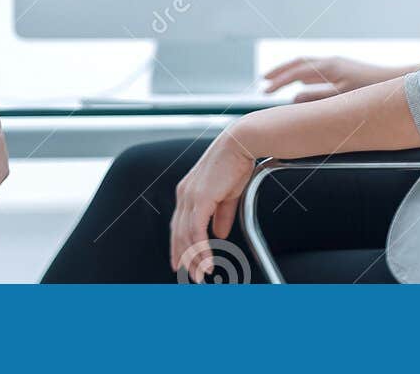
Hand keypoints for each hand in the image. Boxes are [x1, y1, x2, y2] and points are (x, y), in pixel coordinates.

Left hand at [169, 127, 256, 281]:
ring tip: (202, 274)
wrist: (241, 143)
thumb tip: (219, 233)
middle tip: (192, 276)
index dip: (178, 246)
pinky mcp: (200, 198)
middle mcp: (184, 195)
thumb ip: (221, 215)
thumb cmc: (235, 164)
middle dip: (184, 258)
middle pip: (178, 234)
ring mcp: (189, 196)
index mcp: (187, 192)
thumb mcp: (227, 194)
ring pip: (186, 236)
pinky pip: (196, 231)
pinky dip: (201, 249)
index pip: (178, 225)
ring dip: (195, 258)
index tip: (181, 263)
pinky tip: (207, 261)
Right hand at [262, 55, 389, 101]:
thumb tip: (294, 100)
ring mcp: (337, 66)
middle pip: (297, 64)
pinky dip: (303, 79)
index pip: (295, 70)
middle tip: (263, 82)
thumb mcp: (342, 99)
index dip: (278, 80)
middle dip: (279, 73)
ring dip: (290, 75)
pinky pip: (316, 73)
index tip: (264, 90)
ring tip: (276, 84)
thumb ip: (317, 100)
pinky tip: (301, 89)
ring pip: (306, 68)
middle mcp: (330, 62)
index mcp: (328, 66)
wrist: (399, 82)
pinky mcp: (344, 72)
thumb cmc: (373, 90)